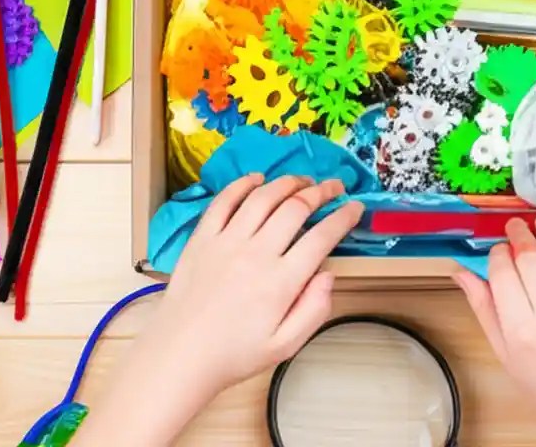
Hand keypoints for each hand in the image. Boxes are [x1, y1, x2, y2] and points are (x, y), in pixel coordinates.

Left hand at [73, 175, 363, 445]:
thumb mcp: (285, 345)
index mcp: (281, 282)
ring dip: (287, 182)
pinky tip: (256, 179)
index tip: (355, 207)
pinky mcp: (202, 239)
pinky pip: (223, 201)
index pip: (321, 237)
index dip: (343, 217)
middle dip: (321, 192)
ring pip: (262, 197)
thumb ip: (314, 310)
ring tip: (303, 180)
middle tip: (334, 187)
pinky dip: (242, 184)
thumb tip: (328, 274)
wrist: (180, 356)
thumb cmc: (234, 354)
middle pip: (295, 207)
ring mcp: (226, 242)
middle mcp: (255, 254)